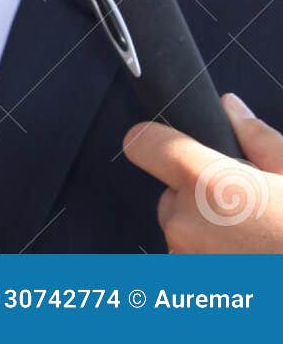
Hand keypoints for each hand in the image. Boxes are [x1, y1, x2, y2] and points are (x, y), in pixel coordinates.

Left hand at [122, 93, 282, 252]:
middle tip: (247, 208)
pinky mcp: (191, 289)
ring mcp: (185, 261)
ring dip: (207, 231)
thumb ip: (257, 139)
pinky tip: (249, 261)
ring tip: (256, 240)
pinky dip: (213, 260)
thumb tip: (231, 108)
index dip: (156, 141)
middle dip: (199, 196)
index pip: (142, 143)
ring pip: (182, 231)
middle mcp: (185, 222)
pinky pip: (191, 262)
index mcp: (207, 183)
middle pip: (169, 194)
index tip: (173, 146)